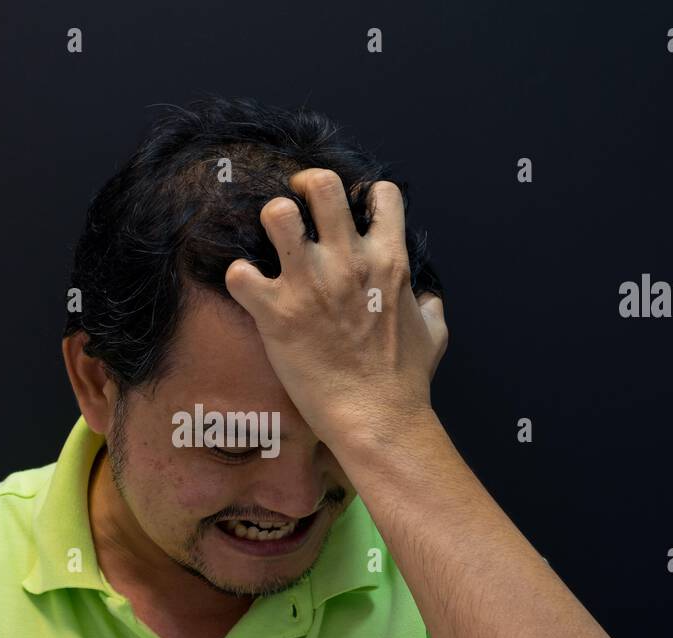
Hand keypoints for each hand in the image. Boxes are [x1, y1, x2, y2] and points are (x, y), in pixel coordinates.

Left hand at [224, 168, 447, 452]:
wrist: (377, 418)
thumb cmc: (406, 380)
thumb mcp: (434, 333)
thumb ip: (429, 306)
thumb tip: (428, 299)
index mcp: (389, 260)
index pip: (381, 193)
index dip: (362, 195)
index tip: (349, 212)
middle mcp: (349, 261)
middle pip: (322, 185)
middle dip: (305, 187)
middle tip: (296, 208)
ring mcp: (310, 283)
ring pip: (276, 213)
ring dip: (269, 223)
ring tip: (268, 243)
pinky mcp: (276, 313)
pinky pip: (240, 273)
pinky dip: (238, 278)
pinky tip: (248, 290)